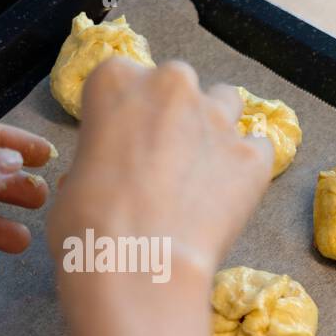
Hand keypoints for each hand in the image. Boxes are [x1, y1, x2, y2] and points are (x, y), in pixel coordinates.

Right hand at [46, 58, 271, 335]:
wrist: (139, 257)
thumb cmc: (88, 221)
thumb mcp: (74, 174)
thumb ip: (101, 155)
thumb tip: (112, 174)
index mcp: (116, 79)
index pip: (129, 78)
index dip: (133, 115)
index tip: (132, 143)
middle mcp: (171, 85)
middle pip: (180, 85)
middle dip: (177, 115)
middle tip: (169, 160)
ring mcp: (218, 118)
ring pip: (227, 104)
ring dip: (218, 128)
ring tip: (207, 171)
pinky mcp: (254, 156)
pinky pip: (261, 149)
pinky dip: (249, 166)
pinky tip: (234, 194)